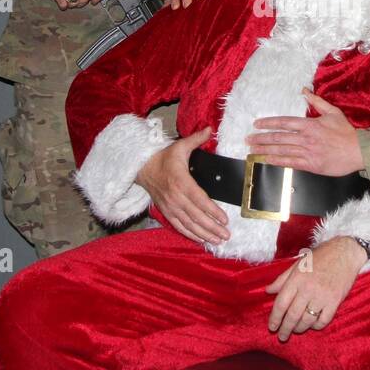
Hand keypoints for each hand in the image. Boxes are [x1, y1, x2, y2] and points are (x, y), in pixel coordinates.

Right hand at [136, 127, 229, 244]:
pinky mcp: (166, 212)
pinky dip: (191, 234)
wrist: (142, 169)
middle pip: (196, 216)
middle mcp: (176, 197)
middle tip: (226, 234)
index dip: (212, 211)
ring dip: (204, 234)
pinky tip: (202, 239)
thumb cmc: (163, 158)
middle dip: (212, 227)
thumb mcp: (179, 146)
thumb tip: (209, 129)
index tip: (224, 219)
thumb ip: (196, 139)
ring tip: (218, 240)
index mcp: (181, 182)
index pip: (200, 200)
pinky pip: (179, 226)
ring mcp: (170, 207)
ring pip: (189, 224)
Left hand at [246, 91, 362, 175]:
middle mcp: (306, 138)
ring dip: (265, 150)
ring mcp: (307, 152)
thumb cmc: (346, 132)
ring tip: (252, 150)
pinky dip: (276, 161)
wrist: (359, 151)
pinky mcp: (311, 165)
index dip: (268, 123)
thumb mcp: (333, 112)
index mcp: (310, 124)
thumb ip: (317, 101)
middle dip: (261, 138)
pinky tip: (266, 160)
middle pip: (279, 137)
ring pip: (281, 150)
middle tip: (248, 139)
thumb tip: (304, 90)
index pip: (284, 122)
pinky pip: (290, 163)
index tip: (257, 124)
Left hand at [266, 237, 366, 340]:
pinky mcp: (335, 301)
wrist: (345, 252)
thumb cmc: (320, 256)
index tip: (271, 327)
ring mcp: (322, 296)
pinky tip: (312, 325)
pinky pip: (323, 320)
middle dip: (285, 329)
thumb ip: (282, 279)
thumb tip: (268, 290)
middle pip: (293, 315)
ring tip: (296, 330)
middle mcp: (308, 289)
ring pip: (307, 320)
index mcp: (297, 279)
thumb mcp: (298, 264)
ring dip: (300, 328)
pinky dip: (316, 326)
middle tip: (281, 337)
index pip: (281, 303)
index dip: (275, 318)